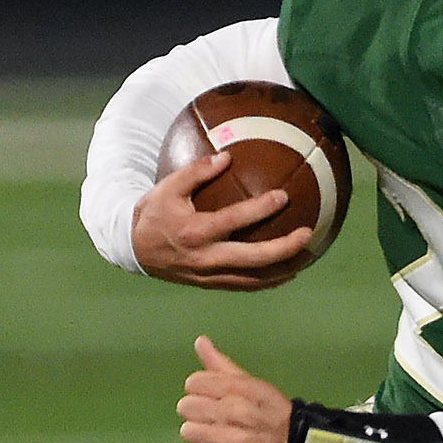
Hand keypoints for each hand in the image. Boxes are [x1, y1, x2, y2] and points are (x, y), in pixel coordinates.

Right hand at [132, 153, 314, 289]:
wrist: (134, 249)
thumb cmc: (154, 214)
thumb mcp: (167, 188)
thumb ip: (196, 171)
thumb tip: (227, 157)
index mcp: (194, 231)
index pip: (233, 220)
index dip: (260, 209)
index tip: (283, 196)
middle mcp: (205, 257)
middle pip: (252, 258)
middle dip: (284, 249)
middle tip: (307, 234)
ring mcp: (210, 275)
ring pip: (254, 279)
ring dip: (283, 269)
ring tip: (308, 256)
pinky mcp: (212, 284)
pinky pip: (246, 286)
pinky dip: (269, 281)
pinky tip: (289, 272)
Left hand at [178, 336, 292, 442]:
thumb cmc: (272, 414)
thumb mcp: (254, 386)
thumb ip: (223, 365)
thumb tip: (200, 341)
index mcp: (243, 389)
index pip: (195, 382)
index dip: (200, 389)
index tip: (212, 397)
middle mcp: (238, 412)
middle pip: (188, 406)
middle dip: (197, 412)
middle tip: (214, 418)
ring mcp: (234, 440)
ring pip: (189, 431)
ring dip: (199, 433)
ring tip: (216, 435)